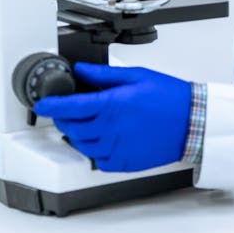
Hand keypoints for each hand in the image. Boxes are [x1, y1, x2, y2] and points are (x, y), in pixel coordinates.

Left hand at [32, 63, 191, 172]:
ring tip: (84, 124)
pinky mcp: (124, 163)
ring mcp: (116, 149)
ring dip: (77, 135)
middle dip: (64, 118)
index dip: (51, 105)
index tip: (41, 103)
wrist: (192, 121)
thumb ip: (103, 74)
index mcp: (111, 105)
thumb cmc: (168, 98)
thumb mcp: (135, 76)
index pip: (70, 107)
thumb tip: (81, 69)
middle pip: (72, 127)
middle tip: (67, 110)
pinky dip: (93, 151)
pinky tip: (101, 140)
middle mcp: (110, 129)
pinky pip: (98, 161)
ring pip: (82, 146)